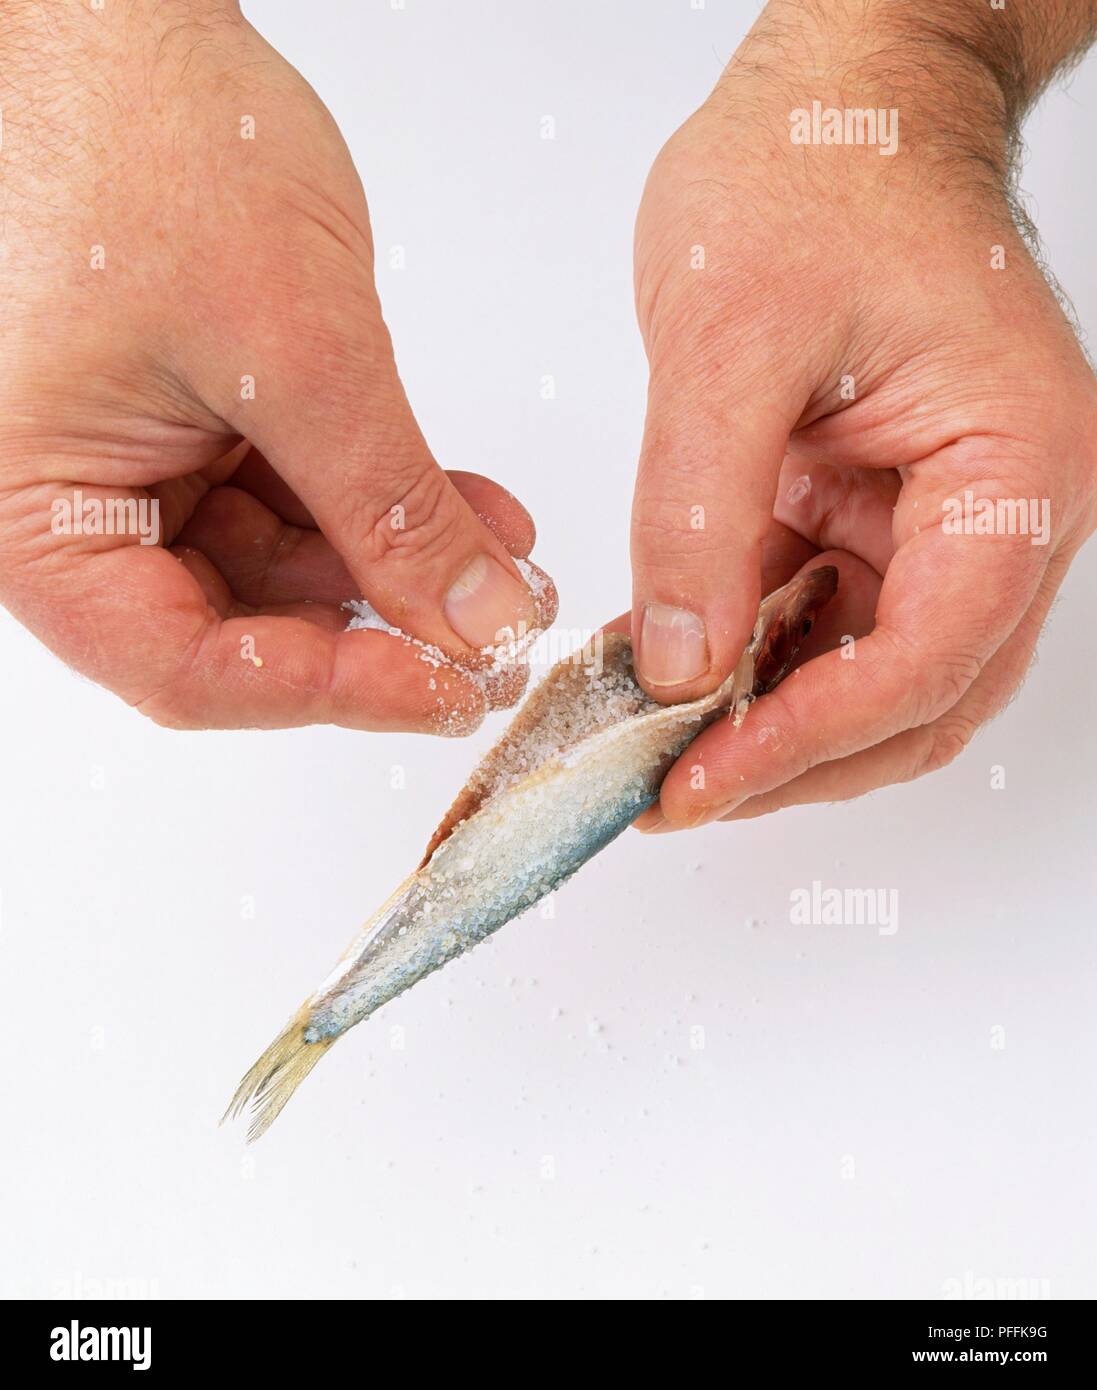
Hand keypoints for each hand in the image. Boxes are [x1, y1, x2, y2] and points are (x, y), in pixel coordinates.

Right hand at [0, 0, 553, 731]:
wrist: (126, 16)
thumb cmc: (148, 142)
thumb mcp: (297, 355)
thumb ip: (390, 509)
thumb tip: (474, 622)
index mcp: (41, 514)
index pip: (181, 667)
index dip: (321, 695)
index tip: (441, 692)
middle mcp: (81, 507)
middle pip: (235, 631)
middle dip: (376, 633)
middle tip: (488, 643)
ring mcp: (142, 467)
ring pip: (284, 571)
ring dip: (399, 569)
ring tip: (503, 570)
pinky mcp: (199, 424)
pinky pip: (301, 499)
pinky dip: (385, 505)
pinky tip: (473, 513)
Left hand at [629, 0, 1096, 830]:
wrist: (841, 104)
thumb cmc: (821, 169)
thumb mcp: (731, 336)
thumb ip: (698, 511)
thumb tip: (680, 663)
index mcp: (1014, 465)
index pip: (934, 653)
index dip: (814, 735)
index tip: (703, 779)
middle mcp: (1001, 511)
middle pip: (918, 697)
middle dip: (795, 758)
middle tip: (675, 796)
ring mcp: (938, 520)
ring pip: (870, 678)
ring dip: (772, 725)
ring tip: (662, 751)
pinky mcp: (875, 515)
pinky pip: (822, 621)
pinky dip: (752, 662)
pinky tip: (675, 677)